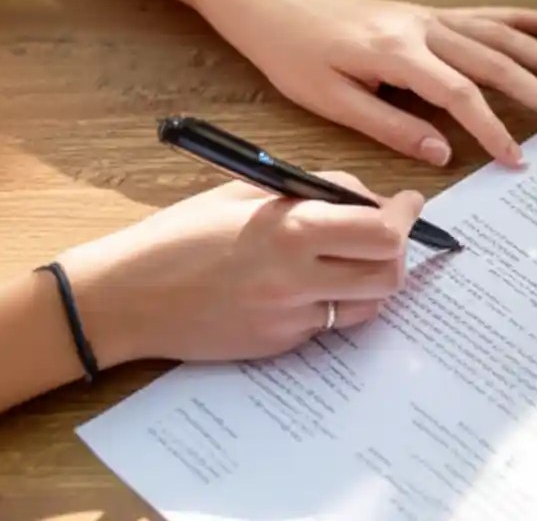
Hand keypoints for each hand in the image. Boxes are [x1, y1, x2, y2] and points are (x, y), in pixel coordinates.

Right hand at [58, 176, 423, 368]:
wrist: (126, 296)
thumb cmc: (181, 234)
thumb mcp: (245, 191)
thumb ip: (310, 190)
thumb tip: (363, 194)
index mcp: (290, 230)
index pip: (382, 230)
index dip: (405, 216)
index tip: (410, 204)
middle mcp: (296, 279)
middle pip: (389, 274)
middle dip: (399, 250)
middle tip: (389, 233)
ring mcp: (290, 318)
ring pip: (368, 304)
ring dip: (373, 279)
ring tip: (352, 258)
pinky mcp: (280, 345)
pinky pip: (330, 323)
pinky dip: (335, 301)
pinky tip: (312, 283)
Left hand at [203, 0, 536, 166]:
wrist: (276, 8)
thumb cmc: (297, 58)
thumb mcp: (332, 101)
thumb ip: (390, 126)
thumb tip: (442, 153)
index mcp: (399, 54)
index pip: (460, 96)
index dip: (493, 129)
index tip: (519, 159)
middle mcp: (424, 30)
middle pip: (496, 62)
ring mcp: (431, 17)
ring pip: (502, 36)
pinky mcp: (429, 14)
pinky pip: (485, 14)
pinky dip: (523, 18)